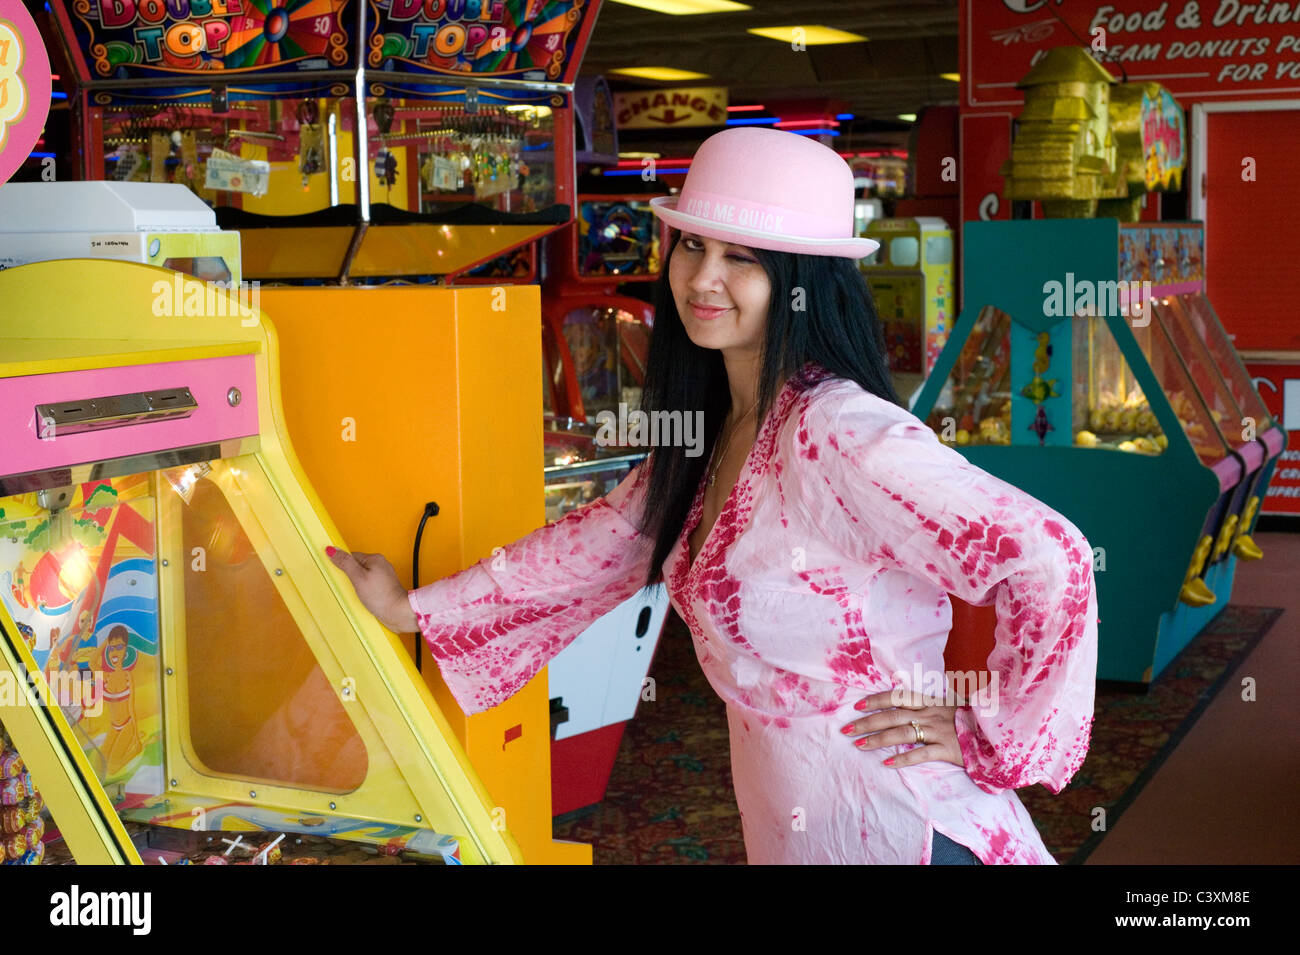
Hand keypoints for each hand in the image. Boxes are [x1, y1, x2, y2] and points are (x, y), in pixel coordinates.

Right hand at [325, 546, 417, 633]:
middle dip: (349, 577)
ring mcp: (383, 577)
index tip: (338, 574)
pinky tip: (362, 598)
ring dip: (356, 585)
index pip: (351, 556)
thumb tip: (333, 550)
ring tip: (357, 594)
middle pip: (356, 566)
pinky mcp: (383, 588)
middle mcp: (380, 565)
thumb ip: (345, 563)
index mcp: (375, 559)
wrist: (398, 613)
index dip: (342, 565)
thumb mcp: (358, 578)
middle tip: (349, 586)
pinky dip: (363, 592)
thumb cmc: (382, 596)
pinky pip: (368, 586)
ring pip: (362, 577)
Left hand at [841, 689, 964, 768]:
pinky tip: (887, 764)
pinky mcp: (948, 749)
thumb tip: (903, 698)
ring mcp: (939, 731)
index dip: (876, 700)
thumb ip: (927, 705)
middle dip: (867, 722)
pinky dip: (903, 759)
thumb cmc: (970, 721)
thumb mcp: (948, 706)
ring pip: (902, 733)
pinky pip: (921, 754)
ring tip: (859, 745)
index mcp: (930, 702)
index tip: (857, 706)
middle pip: (893, 715)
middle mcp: (931, 714)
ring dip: (878, 739)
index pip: (897, 697)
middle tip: (846, 729)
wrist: (998, 734)